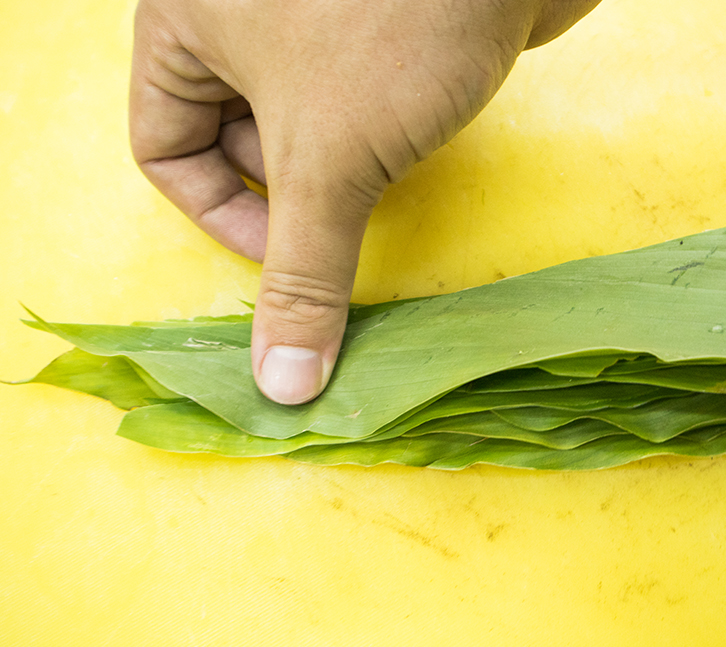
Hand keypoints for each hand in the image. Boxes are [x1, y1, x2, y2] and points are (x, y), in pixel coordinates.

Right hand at [129, 0, 598, 403]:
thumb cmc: (396, 22)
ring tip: (382, 173)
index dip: (220, 216)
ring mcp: (315, 20)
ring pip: (300, 127)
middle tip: (339, 218)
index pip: (162, 148)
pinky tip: (416, 140)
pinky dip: (378, 142)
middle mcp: (243, 15)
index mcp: (187, 22)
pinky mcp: (382, 30)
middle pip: (231, 141)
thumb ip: (303, 274)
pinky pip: (355, 105)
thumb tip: (283, 384)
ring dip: (338, 172)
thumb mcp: (329, 162)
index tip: (290, 248)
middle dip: (287, 195)